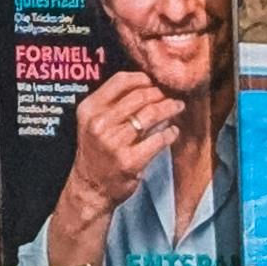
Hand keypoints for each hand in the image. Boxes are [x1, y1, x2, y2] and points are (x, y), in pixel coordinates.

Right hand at [45, 67, 179, 263]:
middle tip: (170, 95)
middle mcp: (99, 123)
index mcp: (89, 109)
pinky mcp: (130, 161)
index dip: (142, 78)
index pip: (119, 81)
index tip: (154, 81)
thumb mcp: (92, 122)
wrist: (91, 187)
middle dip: (159, 93)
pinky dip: (169, 133)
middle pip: (138, 97)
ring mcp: (114, 143)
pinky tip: (173, 131)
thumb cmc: (95, 151)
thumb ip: (110, 104)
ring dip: (169, 109)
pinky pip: (157, 140)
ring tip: (177, 107)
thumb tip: (144, 84)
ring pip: (150, 116)